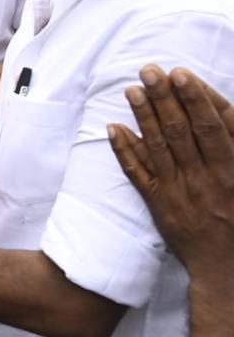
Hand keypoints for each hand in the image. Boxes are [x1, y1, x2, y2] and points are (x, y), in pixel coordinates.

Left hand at [107, 65, 233, 275]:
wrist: (228, 266)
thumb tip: (223, 111)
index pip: (214, 125)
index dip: (196, 97)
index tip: (180, 73)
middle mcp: (208, 177)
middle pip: (183, 130)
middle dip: (165, 97)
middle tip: (149, 70)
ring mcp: (181, 190)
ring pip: (159, 147)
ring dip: (143, 116)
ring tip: (131, 89)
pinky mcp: (159, 204)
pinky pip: (138, 174)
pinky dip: (125, 150)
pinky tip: (114, 128)